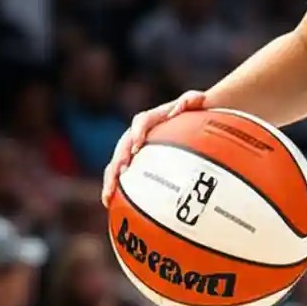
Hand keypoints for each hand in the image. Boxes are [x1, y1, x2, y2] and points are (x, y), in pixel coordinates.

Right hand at [101, 90, 206, 207]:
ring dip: (111, 180)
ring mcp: (135, 148)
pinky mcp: (137, 161)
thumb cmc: (197, 108)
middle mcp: (139, 133)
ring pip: (118, 163)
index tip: (137, 147)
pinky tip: (114, 206)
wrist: (194, 116)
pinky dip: (118, 189)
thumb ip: (191, 99)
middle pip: (123, 147)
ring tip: (108, 198)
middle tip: (117, 177)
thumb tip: (179, 107)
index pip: (142, 121)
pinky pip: (125, 175)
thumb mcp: (198, 100)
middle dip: (117, 162)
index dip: (138, 133)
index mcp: (153, 117)